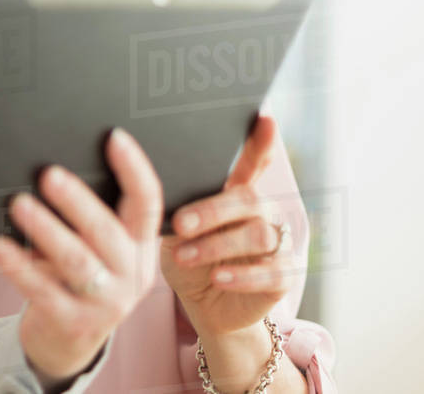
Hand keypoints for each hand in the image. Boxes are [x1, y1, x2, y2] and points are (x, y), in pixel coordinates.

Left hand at [0, 128, 162, 383]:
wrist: (68, 342)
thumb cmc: (80, 277)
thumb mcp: (100, 249)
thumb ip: (93, 216)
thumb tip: (55, 167)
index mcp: (141, 248)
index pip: (148, 203)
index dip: (134, 168)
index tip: (114, 137)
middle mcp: (132, 275)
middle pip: (107, 230)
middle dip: (77, 201)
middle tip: (49, 175)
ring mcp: (107, 303)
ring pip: (75, 260)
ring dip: (45, 228)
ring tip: (19, 204)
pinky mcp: (73, 323)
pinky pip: (42, 289)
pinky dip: (19, 265)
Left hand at [160, 115, 299, 338]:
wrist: (203, 305)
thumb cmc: (187, 256)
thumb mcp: (172, 228)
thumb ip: (172, 202)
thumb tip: (137, 170)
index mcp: (236, 192)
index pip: (252, 161)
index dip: (260, 141)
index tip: (264, 117)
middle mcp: (264, 211)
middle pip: (249, 199)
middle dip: (212, 210)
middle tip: (180, 224)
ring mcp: (279, 241)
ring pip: (258, 235)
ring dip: (217, 245)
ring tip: (185, 256)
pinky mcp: (286, 275)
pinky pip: (273, 272)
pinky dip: (243, 275)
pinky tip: (219, 278)